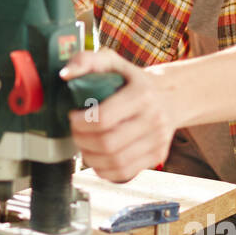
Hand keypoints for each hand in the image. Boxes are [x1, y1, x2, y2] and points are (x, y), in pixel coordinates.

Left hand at [61, 47, 181, 182]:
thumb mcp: (113, 61)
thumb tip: (65, 75)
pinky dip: (104, 171)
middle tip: (75, 132)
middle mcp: (155, 120)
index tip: (73, 116)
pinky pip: (125, 173)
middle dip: (82, 141)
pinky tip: (97, 158)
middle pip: (108, 144)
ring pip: (116, 163)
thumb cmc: (133, 79)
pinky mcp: (157, 157)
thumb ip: (86, 61)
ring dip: (90, 158)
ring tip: (83, 145)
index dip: (80, 122)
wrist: (171, 96)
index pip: (104, 118)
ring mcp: (158, 141)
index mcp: (143, 95)